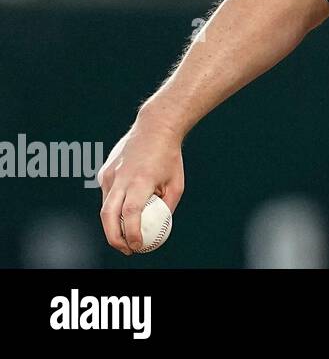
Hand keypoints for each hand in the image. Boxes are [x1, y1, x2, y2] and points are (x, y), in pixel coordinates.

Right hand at [98, 117, 184, 254]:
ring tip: (127, 233)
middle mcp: (121, 178)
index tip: (137, 246)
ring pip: (105, 207)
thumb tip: (160, 227)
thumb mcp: (177, 184)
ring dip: (114, 223)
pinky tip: (126, 206)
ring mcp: (109, 174)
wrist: (155, 128)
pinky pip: (107, 194)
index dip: (131, 234)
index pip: (130, 213)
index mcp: (141, 181)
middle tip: (126, 249)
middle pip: (108, 216)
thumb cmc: (170, 157)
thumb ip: (167, 206)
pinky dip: (114, 205)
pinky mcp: (103, 172)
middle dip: (114, 237)